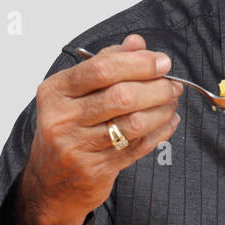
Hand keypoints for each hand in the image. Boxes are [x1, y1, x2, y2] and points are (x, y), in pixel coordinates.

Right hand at [13, 33, 182, 224]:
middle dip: (157, 88)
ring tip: (172, 102)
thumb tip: (137, 43)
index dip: (138, 63)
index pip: (102, 69)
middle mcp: (62, 118)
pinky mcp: (94, 169)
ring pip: (133, 123)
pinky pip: (137, 147)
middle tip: (173, 85)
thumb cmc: (68, 129)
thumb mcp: (76, 93)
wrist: (51, 182)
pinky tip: (168, 122)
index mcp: (55, 91)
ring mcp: (77, 146)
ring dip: (162, 110)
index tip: (162, 62)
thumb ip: (106, 63)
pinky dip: (160, 132)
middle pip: (122, 96)